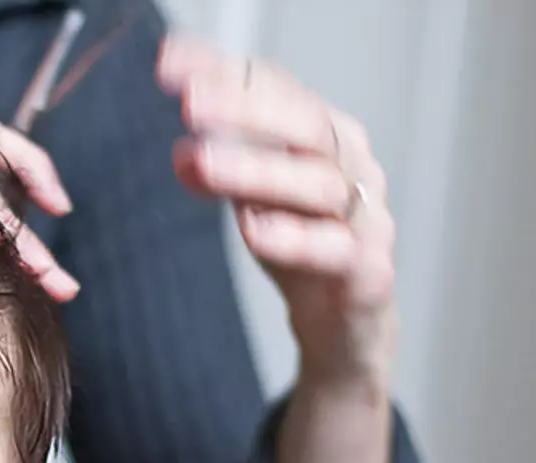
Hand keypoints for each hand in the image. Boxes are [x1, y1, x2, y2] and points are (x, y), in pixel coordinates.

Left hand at [156, 35, 396, 388]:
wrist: (345, 324)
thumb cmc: (303, 246)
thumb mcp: (255, 199)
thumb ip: (225, 171)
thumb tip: (182, 153)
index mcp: (326, 135)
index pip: (278, 88)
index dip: (224, 72)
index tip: (168, 65)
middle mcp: (352, 167)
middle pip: (307, 124)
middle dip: (246, 109)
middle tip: (189, 103)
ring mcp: (365, 219)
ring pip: (320, 184)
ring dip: (257, 169)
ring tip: (201, 163)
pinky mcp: (367, 273)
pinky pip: (336, 250)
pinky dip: (294, 239)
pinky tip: (253, 229)